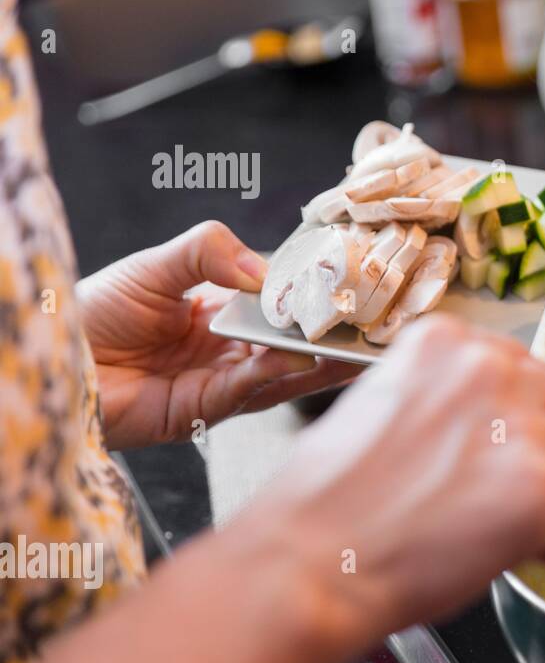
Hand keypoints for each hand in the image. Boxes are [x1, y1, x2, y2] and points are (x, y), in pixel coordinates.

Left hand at [77, 221, 360, 448]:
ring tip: (352, 347)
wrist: (55, 357)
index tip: (352, 281)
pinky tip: (297, 359)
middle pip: (294, 340)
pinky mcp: (205, 410)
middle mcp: (230, 346)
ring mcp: (221, 380)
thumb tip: (262, 270)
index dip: (316, 293)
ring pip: (284, 371)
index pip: (283, 299)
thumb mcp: (156, 264)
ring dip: (319, 360)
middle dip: (332, 333)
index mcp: (223, 307)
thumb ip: (207, 252)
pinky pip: (250, 391)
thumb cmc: (95, 310)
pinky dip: (276, 375)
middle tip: (371, 321)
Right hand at [247, 314, 544, 634]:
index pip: (526, 366)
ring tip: (514, 524)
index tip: (488, 455)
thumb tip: (505, 423)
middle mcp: (489, 368)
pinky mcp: (544, 489)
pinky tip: (530, 550)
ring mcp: (521, 427)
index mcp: (446, 341)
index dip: (514, 420)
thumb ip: (451, 398)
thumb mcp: (386, 406)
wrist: (308, 562)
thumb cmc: (331, 504)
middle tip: (504, 494)